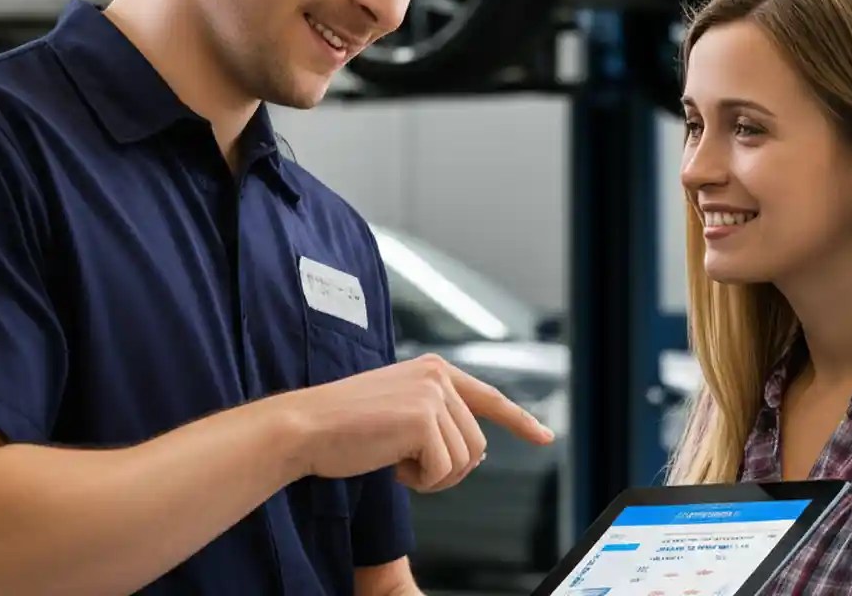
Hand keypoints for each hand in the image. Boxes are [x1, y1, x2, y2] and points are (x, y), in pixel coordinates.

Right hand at [286, 354, 554, 492]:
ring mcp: (433, 395)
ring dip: (432, 476)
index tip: (545, 436)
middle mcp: (438, 376)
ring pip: (464, 461)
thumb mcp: (399, 414)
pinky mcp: (424, 419)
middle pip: (476, 444)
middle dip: (447, 469)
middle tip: (406, 466)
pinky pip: (444, 471)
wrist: (306, 427)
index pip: (489, 397)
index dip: (520, 421)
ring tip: (395, 461)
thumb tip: (479, 453)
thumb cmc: (344, 426)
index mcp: (433, 370)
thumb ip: (439, 422)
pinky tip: (392, 465)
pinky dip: (420, 481)